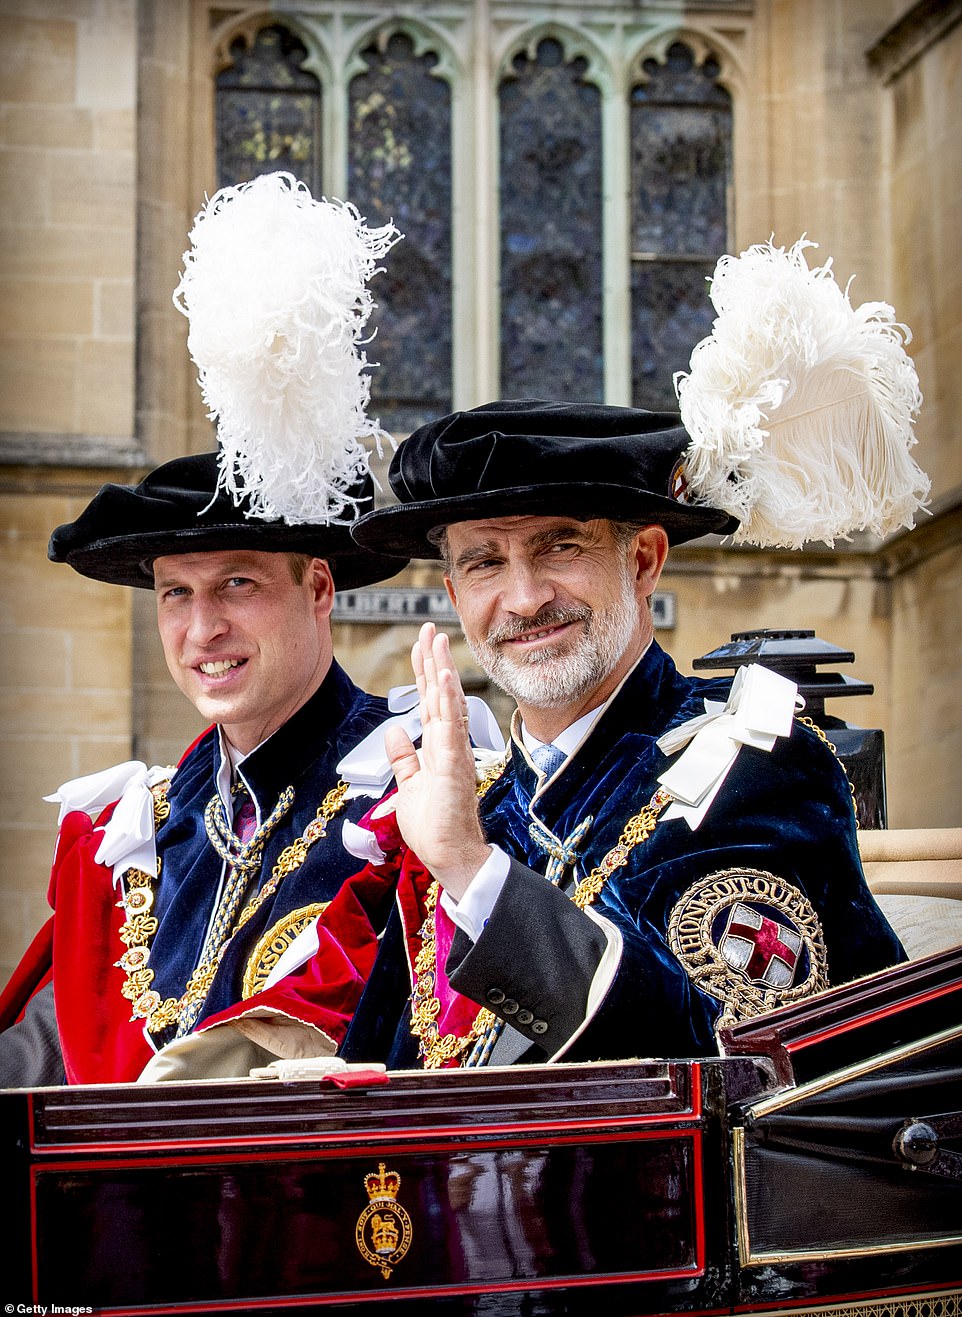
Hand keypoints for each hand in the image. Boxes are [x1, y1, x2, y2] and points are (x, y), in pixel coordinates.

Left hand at [383, 623, 491, 898]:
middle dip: (432, 661)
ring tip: (437, 642)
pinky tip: (443, 679)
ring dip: (441, 672)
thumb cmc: (434, 826)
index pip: (428, 702)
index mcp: (437, 747)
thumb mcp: (409, 786)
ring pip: (447, 704)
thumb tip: (394, 729)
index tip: (422, 644)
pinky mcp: (454, 767)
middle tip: (429, 628)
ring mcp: (453, 753)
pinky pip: (450, 728)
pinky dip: (447, 702)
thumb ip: (403, 757)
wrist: (449, 856)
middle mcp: (448, 745)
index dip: (424, 672)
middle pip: (438, 695)